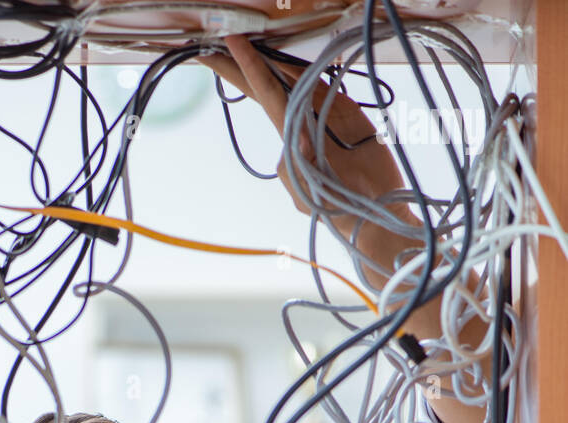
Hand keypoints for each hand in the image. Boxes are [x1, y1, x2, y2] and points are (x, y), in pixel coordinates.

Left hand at [197, 36, 413, 242]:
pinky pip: (328, 84)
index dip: (245, 70)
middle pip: (270, 84)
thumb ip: (298, 167)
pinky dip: (315, 68)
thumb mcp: (308, 194)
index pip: (264, 96)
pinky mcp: (346, 111)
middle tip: (222, 35)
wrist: (374, 213)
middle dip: (245, 63)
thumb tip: (297, 137)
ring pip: (299, 78)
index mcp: (289, 141)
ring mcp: (323, 114)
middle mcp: (301, 122)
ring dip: (279, 57)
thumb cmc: (336, 209)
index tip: (223, 46)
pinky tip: (297, 56)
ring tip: (255, 35)